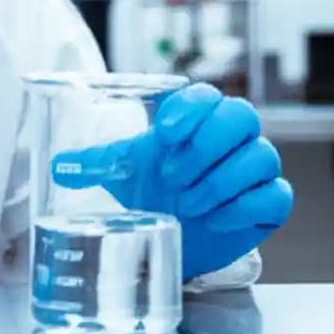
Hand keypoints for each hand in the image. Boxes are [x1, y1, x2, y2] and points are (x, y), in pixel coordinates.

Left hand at [53, 84, 292, 279]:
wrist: (176, 239)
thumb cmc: (154, 193)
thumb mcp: (123, 174)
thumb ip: (96, 163)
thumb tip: (59, 166)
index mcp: (198, 119)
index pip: (207, 95)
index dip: (192, 109)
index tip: (165, 133)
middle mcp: (233, 137)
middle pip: (242, 116)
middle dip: (207, 146)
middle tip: (173, 175)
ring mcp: (256, 168)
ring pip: (260, 156)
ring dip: (220, 181)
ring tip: (188, 204)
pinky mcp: (269, 204)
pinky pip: (273, 196)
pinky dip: (243, 208)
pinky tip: (216, 218)